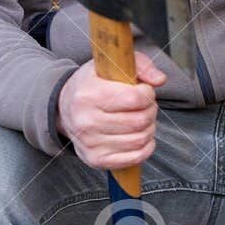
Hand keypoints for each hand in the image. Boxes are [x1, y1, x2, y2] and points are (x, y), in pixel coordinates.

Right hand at [56, 49, 165, 169]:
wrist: (64, 108)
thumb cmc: (92, 85)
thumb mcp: (110, 64)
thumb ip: (140, 65)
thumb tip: (159, 79)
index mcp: (89, 94)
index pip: (135, 98)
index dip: (148, 94)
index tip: (144, 90)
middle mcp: (86, 121)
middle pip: (140, 120)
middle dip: (151, 110)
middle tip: (145, 105)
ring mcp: (90, 143)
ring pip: (141, 139)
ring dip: (149, 128)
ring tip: (140, 119)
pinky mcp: (96, 160)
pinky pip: (136, 157)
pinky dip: (146, 147)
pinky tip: (139, 135)